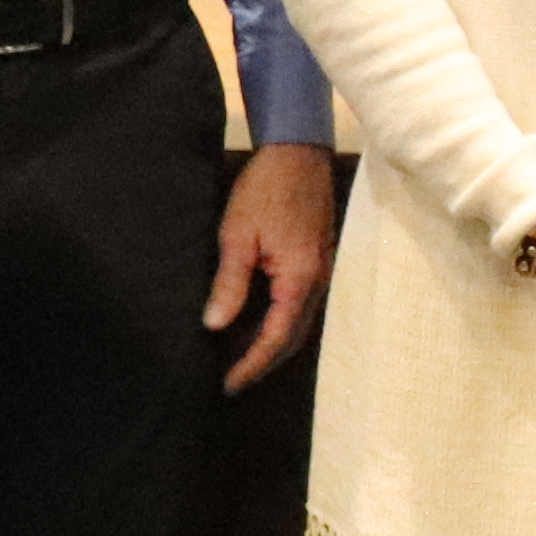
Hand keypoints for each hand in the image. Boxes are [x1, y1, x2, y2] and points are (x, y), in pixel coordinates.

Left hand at [206, 141, 339, 390]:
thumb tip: (215, 325)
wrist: (297, 150)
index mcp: (299, 279)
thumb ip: (230, 283)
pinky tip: (258, 323)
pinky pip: (300, 303)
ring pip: (300, 322)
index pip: (276, 337)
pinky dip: (280, 321)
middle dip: (265, 362)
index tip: (228, 384)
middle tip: (233, 381)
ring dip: (273, 344)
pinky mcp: (316, 260)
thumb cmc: (265, 189)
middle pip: (294, 337)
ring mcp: (320, 271)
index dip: (252, 364)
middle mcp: (317, 281)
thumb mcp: (238, 235)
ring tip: (242, 359)